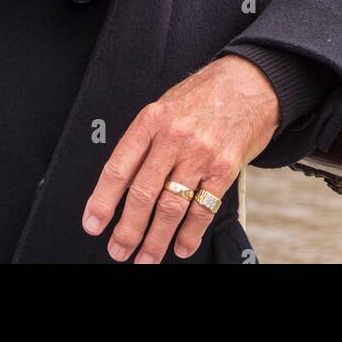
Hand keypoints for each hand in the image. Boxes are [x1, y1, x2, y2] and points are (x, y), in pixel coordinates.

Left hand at [81, 55, 278, 262]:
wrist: (248, 82)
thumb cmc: (203, 95)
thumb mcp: (165, 105)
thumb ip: (146, 140)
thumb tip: (124, 184)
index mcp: (151, 119)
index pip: (119, 166)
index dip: (103, 199)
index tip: (93, 222)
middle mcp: (173, 137)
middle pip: (143, 193)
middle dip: (128, 229)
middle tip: (118, 250)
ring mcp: (200, 154)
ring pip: (171, 207)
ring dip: (155, 240)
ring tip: (145, 259)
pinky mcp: (224, 168)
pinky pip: (203, 208)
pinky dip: (190, 233)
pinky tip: (181, 246)